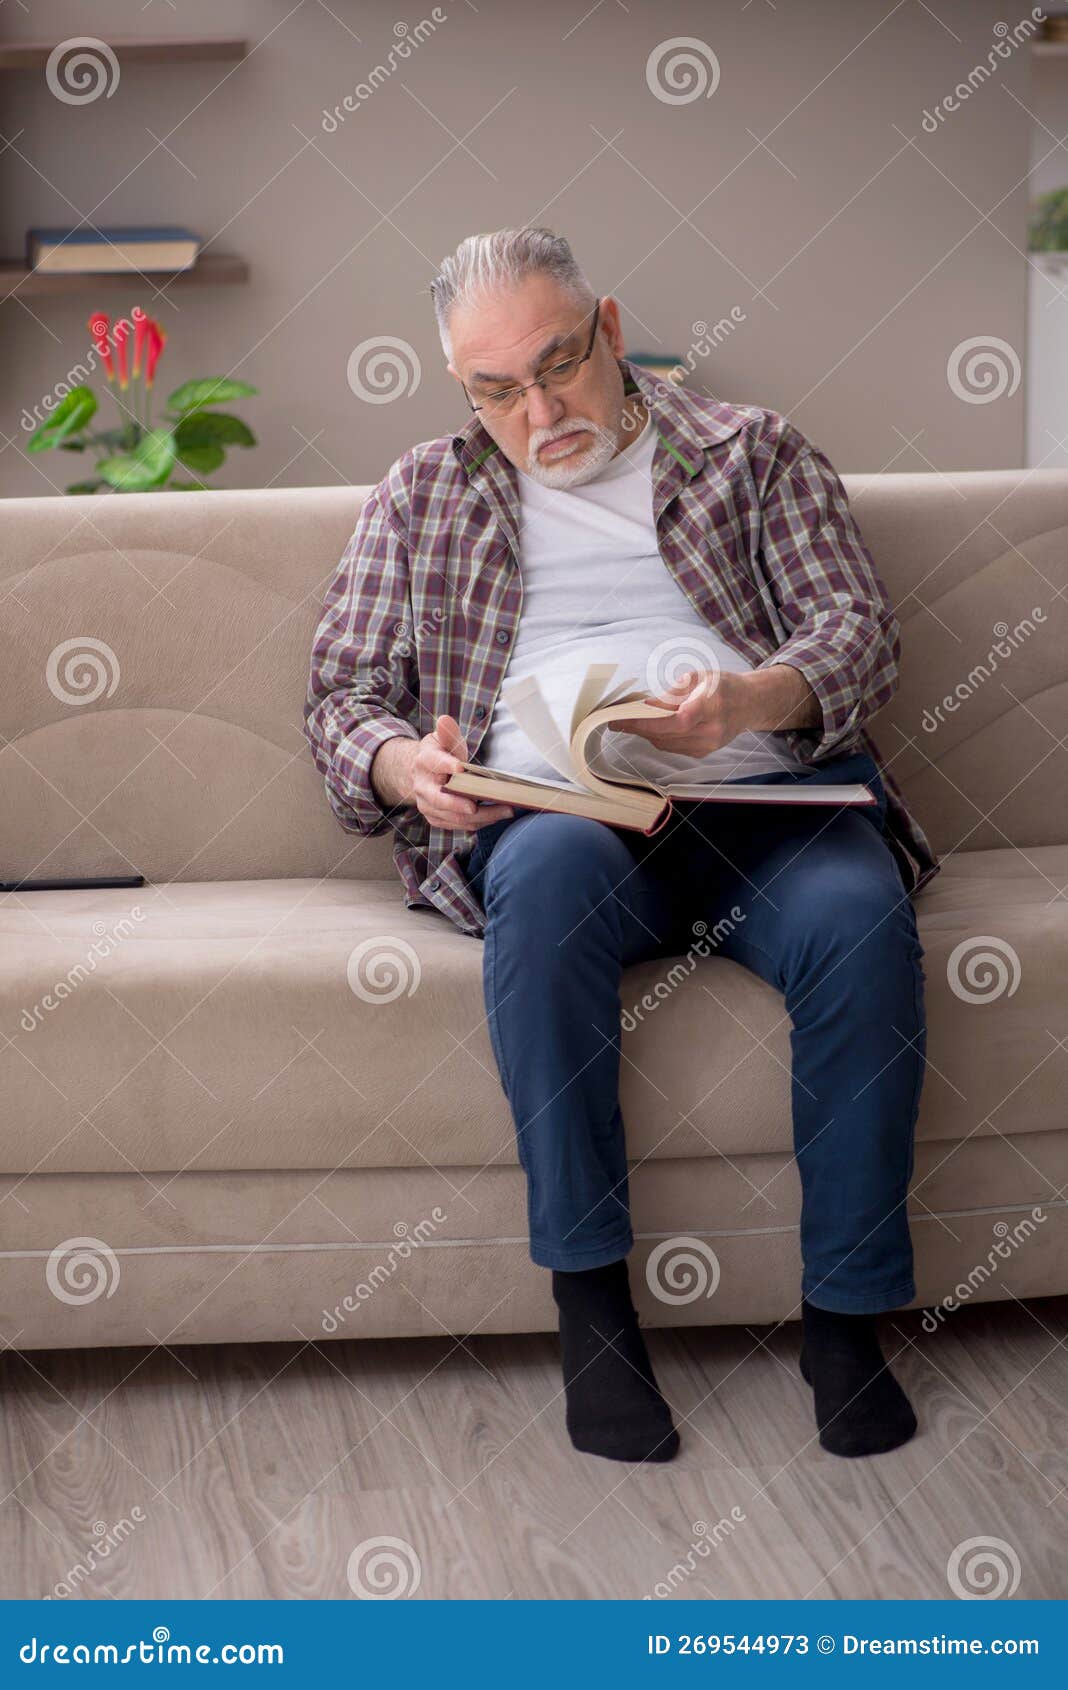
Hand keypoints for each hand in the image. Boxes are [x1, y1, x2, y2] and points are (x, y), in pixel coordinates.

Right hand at [410, 714, 514, 831]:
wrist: (422, 775)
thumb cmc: (439, 755)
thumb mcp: (442, 740)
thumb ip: (447, 733)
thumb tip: (445, 720)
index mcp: (424, 762)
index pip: (434, 762)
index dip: (446, 765)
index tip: (460, 768)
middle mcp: (422, 787)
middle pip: (441, 799)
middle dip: (462, 804)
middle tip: (483, 805)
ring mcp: (428, 805)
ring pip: (454, 817)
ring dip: (482, 816)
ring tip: (506, 810)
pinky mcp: (437, 818)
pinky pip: (459, 825)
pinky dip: (479, 823)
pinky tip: (496, 816)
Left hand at [614, 669, 747, 756]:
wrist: (749, 704)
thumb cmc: (724, 686)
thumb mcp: (699, 677)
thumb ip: (672, 692)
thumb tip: (645, 705)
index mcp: (712, 706)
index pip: (677, 720)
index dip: (648, 721)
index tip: (624, 717)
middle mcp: (711, 731)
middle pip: (666, 734)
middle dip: (637, 727)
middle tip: (616, 718)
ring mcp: (707, 745)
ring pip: (665, 743)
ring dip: (645, 732)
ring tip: (628, 721)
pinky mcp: (702, 753)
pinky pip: (672, 747)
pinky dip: (658, 737)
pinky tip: (649, 727)